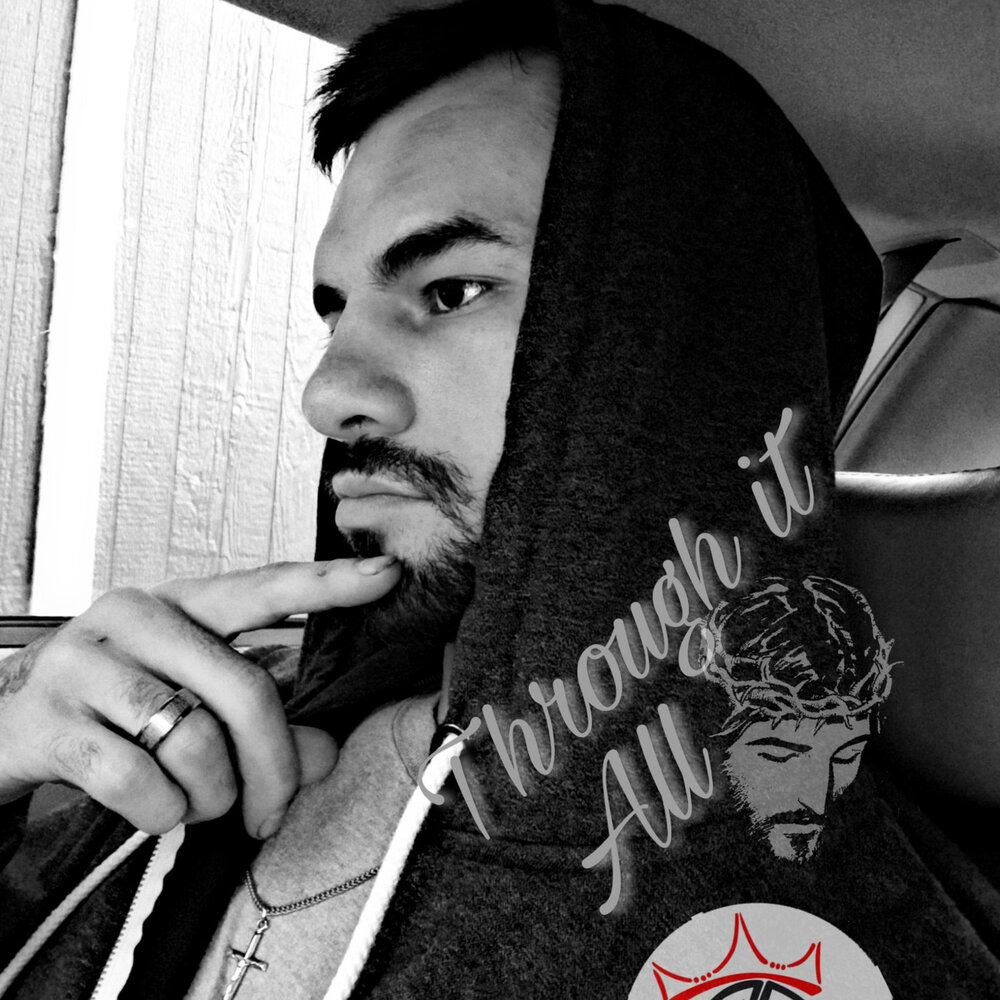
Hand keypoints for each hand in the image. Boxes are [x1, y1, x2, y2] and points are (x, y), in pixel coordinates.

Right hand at [0, 556, 399, 836]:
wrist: (2, 725)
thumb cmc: (117, 705)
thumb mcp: (189, 698)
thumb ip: (262, 717)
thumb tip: (326, 751)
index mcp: (179, 602)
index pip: (264, 587)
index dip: (329, 584)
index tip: (387, 576)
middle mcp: (133, 616)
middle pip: (246, 691)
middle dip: (276, 766)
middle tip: (275, 809)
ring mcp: (86, 664)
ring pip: (195, 744)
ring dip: (211, 796)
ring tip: (197, 799)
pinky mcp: (50, 723)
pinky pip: (141, 784)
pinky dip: (163, 814)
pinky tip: (156, 809)